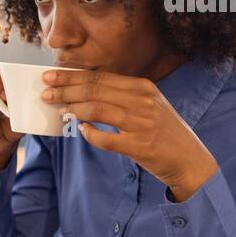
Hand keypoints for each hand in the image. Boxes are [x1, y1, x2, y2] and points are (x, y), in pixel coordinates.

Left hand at [41, 69, 218, 200]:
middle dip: (65, 90)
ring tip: (60, 111)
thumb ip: (120, 97)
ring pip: (97, 110)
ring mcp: (142, 123)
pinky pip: (105, 139)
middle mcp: (143, 101)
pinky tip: (81, 131)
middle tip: (45, 93)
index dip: (71, 77)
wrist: (189, 159)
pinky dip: (90, 135)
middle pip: (94, 90)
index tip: (50, 76)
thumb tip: (82, 93)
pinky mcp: (140, 146)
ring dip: (74, 109)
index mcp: (142, 88)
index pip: (99, 78)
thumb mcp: (147, 106)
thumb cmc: (162, 132)